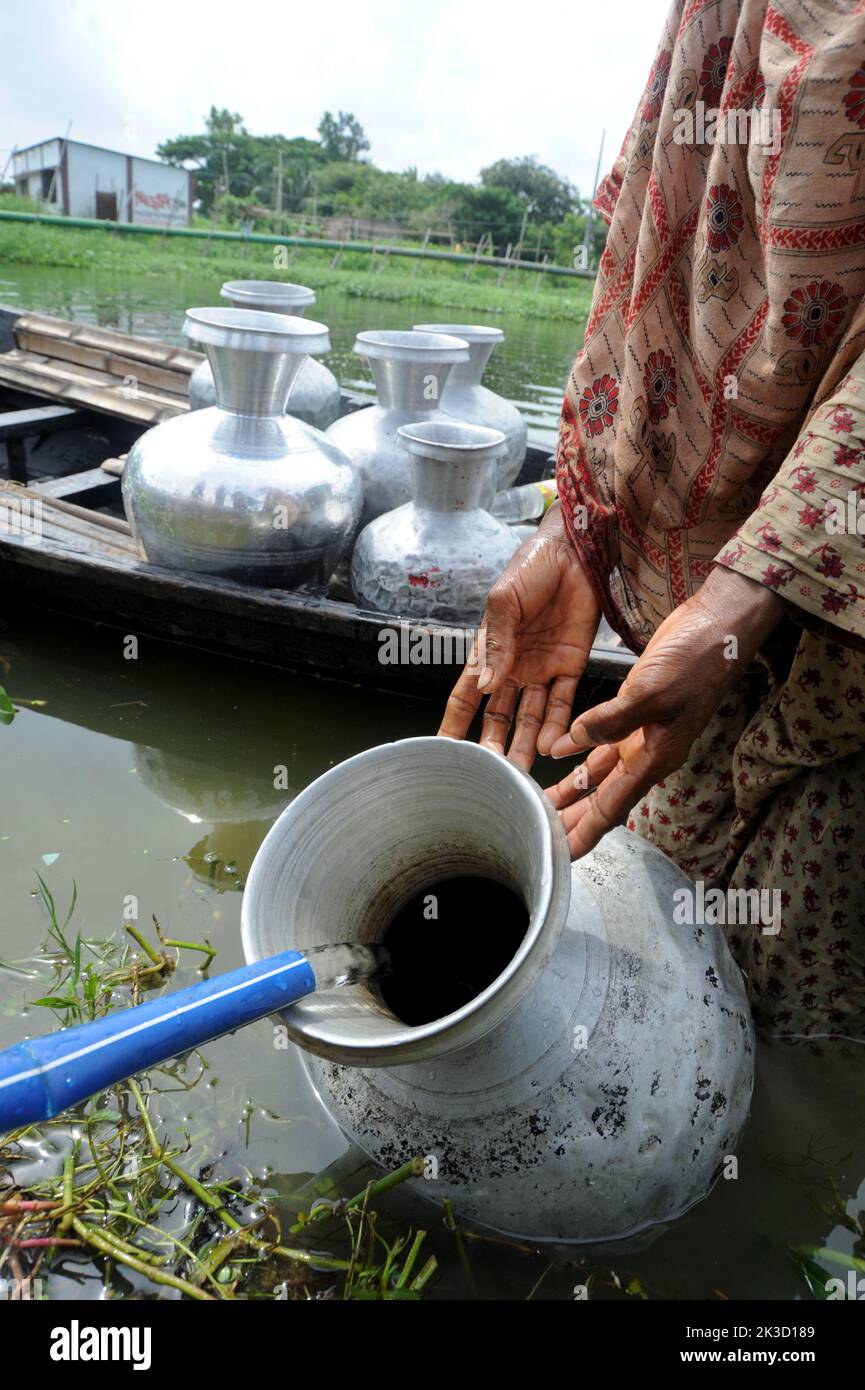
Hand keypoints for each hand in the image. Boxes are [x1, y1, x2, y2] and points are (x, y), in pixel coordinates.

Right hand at [438, 504, 600, 767]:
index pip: (465, 695)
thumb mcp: (504, 601)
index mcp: (489, 650)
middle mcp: (513, 667)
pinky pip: (561, 703)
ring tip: (519, 775)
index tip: (443, 752)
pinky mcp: (571, 666)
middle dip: (491, 745)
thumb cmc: (531, 567)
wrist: (575, 552)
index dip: (454, 723)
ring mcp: (542, 669)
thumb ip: (496, 643)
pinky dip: (556, 725)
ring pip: (528, 717)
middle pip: (497, 715)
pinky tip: (550, 746)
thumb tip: (484, 686)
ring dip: (523, 744)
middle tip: (488, 775)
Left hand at [546, 566, 787, 857]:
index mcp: (654, 759)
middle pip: (603, 797)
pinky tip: (555, 751)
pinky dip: (577, 747)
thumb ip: (611, 721)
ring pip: (600, 771)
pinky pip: (603, 737)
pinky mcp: (636, 707)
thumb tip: (573, 741)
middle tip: (540, 837)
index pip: (613, 807)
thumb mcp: (652, 692)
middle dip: (574, 819)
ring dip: (572, 788)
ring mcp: (642, 731)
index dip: (587, 833)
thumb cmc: (695, 661)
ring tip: (541, 804)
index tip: (564, 857)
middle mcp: (647, 752)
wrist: (721, 625)